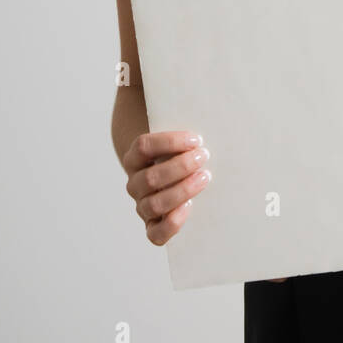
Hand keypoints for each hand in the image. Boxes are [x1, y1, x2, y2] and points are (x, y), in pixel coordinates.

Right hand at [124, 130, 211, 245]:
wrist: (172, 179)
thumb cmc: (178, 155)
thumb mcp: (177, 140)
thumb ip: (183, 131)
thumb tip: (208, 108)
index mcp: (135, 159)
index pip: (143, 147)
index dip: (169, 142)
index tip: (196, 139)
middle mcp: (135, 184)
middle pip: (151, 178)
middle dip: (180, 167)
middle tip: (204, 157)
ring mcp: (143, 206)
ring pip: (155, 204)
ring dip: (182, 191)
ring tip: (204, 177)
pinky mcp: (153, 226)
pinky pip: (156, 234)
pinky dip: (172, 223)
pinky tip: (190, 206)